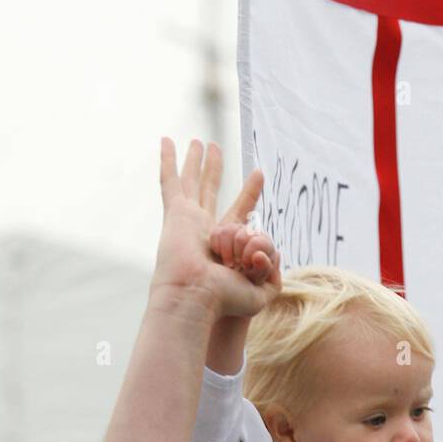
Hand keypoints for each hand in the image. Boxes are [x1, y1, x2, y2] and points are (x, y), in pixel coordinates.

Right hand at [151, 138, 281, 320]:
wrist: (196, 296)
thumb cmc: (224, 300)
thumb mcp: (261, 292)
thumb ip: (273, 275)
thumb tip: (275, 252)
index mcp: (224, 244)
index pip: (239, 211)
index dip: (249, 193)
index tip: (258, 173)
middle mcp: (204, 230)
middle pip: (210, 190)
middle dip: (214, 169)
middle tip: (215, 148)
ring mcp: (188, 220)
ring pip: (192, 182)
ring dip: (195, 161)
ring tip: (199, 142)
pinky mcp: (176, 213)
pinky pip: (171, 181)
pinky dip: (168, 160)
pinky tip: (167, 141)